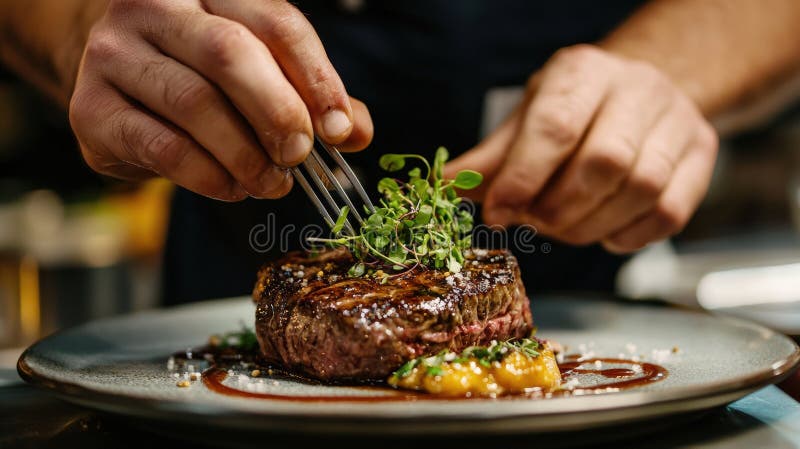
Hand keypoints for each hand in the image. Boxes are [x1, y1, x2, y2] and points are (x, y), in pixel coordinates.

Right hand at [69, 0, 372, 200]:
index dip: (316, 80)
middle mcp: (156, 8)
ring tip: (272, 183)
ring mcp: (116, 54)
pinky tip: (233, 188)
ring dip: (245, 155)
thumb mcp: (260, 71)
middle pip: (230, 53)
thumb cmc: (203, 76)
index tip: (341, 130)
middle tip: (299, 155)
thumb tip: (356, 131)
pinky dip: (208, 176)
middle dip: (277, 112)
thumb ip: (309, 94)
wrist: (118, 84)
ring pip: (194, 103)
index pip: (275, 23)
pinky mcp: (92, 109)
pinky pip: (162, 147)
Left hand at [446, 45, 717, 252]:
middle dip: (560, 208)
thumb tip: (441, 189)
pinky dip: (629, 235)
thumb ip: (489, 159)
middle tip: (535, 222)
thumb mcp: (526, 121)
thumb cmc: (573, 111)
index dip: (523, 178)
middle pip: (604, 162)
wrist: (639, 94)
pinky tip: (603, 231)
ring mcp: (677, 120)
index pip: (556, 127)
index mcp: (583, 73)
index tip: (499, 214)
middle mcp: (637, 88)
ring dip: (592, 225)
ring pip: (642, 189)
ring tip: (564, 227)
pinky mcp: (702, 154)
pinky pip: (670, 212)